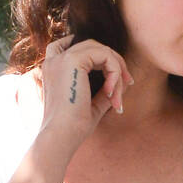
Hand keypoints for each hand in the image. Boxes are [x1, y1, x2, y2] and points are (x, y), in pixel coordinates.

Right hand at [37, 34, 133, 149]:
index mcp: (54, 69)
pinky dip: (115, 72)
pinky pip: (104, 55)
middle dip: (115, 63)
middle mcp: (55, 60)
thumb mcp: (92, 105)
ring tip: (117, 97)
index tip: (117, 73)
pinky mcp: (72, 60)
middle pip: (93, 46)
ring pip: (101, 50)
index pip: (74, 46)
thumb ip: (105, 91)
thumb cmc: (74, 127)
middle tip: (129, 83)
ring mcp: (62, 58)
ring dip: (117, 71)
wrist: (61, 136)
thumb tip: (124, 82)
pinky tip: (111, 93)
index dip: (97, 52)